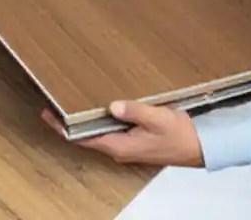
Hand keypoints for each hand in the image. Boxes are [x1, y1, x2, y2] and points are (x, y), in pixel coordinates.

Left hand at [42, 101, 203, 167]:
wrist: (201, 146)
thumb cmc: (181, 135)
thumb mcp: (157, 119)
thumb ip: (134, 112)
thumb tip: (112, 106)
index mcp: (120, 146)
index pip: (83, 139)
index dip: (64, 127)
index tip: (49, 114)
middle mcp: (120, 149)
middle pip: (88, 136)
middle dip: (72, 122)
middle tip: (57, 103)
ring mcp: (127, 146)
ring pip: (100, 132)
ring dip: (87, 120)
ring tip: (74, 101)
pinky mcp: (135, 141)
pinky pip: (112, 130)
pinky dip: (103, 119)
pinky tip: (102, 105)